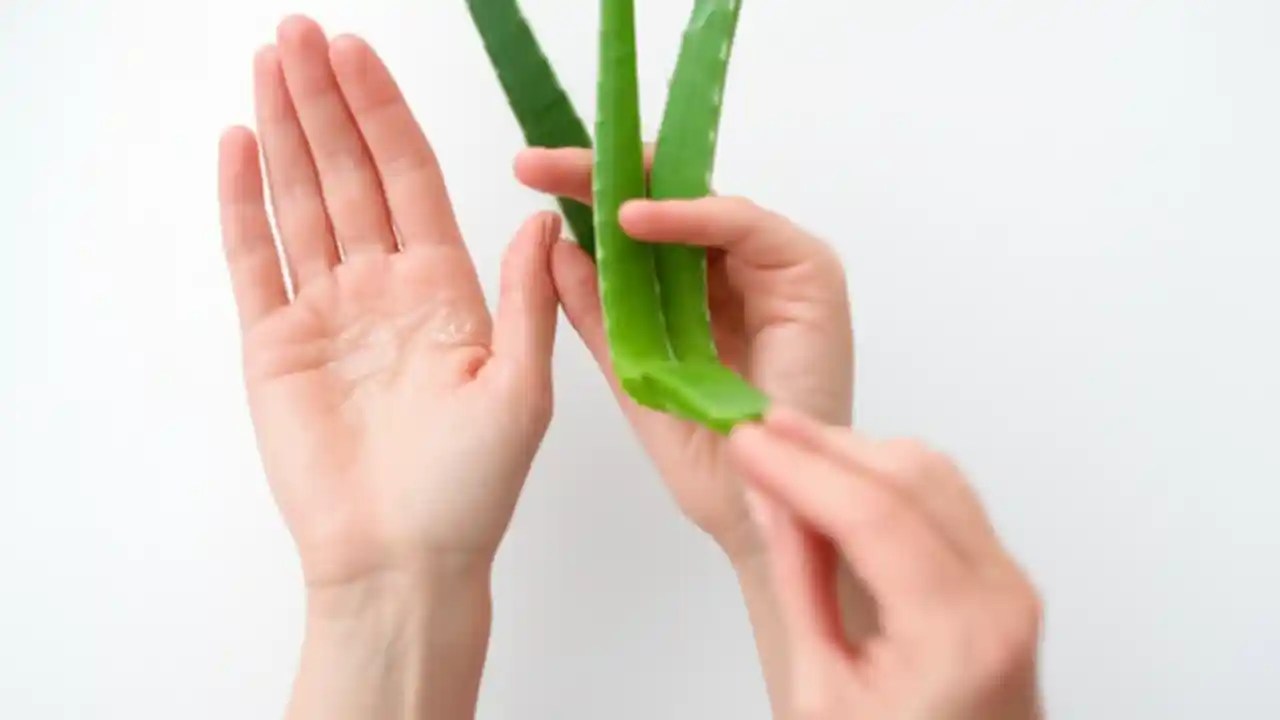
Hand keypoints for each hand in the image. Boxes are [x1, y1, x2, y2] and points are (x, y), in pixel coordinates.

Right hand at [218, 16, 558, 592]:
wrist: (404, 561)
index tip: (361, 57)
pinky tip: (240, 146)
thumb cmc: (471, 490)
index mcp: (445, 290)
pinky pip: (256, 259)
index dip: (385, 115)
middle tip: (301, 33)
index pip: (410, 179)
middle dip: (326, 102)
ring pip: (303, 201)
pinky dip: (245, 203)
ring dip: (286, 132)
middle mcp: (384, 288)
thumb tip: (543, 218)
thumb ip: (526, 300)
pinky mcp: (276, 345)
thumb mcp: (522, 389)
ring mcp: (327, 312)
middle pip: (350, 174)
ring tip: (269, 64)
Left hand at [515, 148, 853, 558]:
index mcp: (703, 294)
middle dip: (600, 176)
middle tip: (536, 163)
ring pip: (703, 201)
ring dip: (635, 188)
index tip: (527, 175)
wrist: (757, 511)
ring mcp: (778, 271)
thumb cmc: (705, 455)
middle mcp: (743, 274)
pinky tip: (635, 220)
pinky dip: (691, 216)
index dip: (588, 196)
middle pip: (669, 203)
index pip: (645, 227)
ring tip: (573, 181)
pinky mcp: (811, 275)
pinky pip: (745, 226)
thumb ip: (599, 311)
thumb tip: (554, 247)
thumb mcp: (630, 367)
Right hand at [730, 408, 1043, 719]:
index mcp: (958, 635)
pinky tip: (838, 475)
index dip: (800, 466)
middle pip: (910, 476)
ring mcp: (1011, 586)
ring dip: (855, 451)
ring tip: (786, 448)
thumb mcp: (820, 692)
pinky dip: (887, 474)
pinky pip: (948, 497)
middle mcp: (1001, 599)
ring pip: (933, 473)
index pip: (873, 513)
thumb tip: (772, 498)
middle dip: (824, 444)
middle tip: (758, 432)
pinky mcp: (1004, 581)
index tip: (746, 442)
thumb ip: (797, 583)